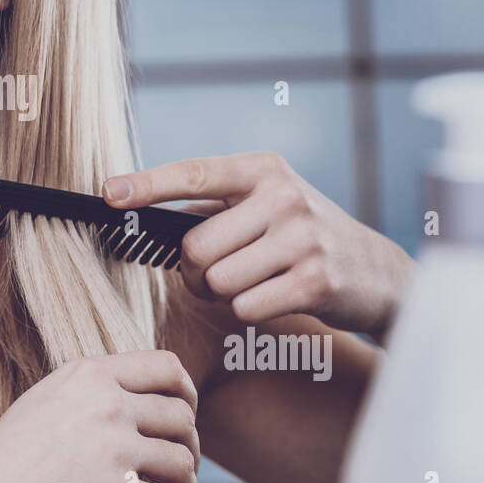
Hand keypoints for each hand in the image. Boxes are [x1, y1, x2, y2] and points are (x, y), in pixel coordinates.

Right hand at [0, 351, 199, 482]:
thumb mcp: (49, 400)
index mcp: (88, 375)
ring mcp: (115, 452)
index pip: (166, 367)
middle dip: (187, 446)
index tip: (186, 412)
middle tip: (179, 466)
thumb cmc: (11, 458)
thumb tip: (157, 400)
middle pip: (182, 420)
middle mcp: (106, 406)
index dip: (186, 391)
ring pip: (183, 465)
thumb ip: (97, 390)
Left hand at [102, 151, 415, 339]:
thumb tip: (137, 210)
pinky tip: (277, 298)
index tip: (108, 193)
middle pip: (196, 247)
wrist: (375, 272)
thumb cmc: (298, 236)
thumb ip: (211, 207)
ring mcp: (303, 237)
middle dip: (196, 271)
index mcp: (262, 170)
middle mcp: (283, 196)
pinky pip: (246, 308)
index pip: (194, 173)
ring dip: (224, 294)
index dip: (146, 184)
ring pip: (218, 282)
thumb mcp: (264, 204)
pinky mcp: (316, 281)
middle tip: (219, 273)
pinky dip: (251, 311)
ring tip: (255, 282)